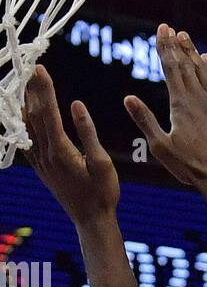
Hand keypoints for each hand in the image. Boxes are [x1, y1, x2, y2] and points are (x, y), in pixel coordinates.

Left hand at [22, 67, 119, 224]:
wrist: (91, 219)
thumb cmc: (103, 193)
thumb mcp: (101, 162)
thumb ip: (88, 132)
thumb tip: (76, 105)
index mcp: (61, 152)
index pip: (49, 112)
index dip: (45, 89)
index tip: (41, 68)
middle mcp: (46, 155)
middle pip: (35, 115)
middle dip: (33, 89)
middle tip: (30, 67)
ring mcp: (41, 162)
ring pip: (29, 125)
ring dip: (27, 102)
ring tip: (26, 83)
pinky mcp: (41, 168)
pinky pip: (27, 139)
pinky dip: (24, 122)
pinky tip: (23, 112)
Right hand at [125, 26, 206, 189]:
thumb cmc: (190, 166)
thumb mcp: (161, 147)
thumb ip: (144, 120)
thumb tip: (128, 98)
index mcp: (181, 104)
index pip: (171, 68)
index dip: (165, 47)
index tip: (161, 30)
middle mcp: (200, 98)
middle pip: (187, 64)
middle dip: (177, 45)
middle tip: (171, 28)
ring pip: (205, 71)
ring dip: (194, 53)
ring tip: (186, 38)